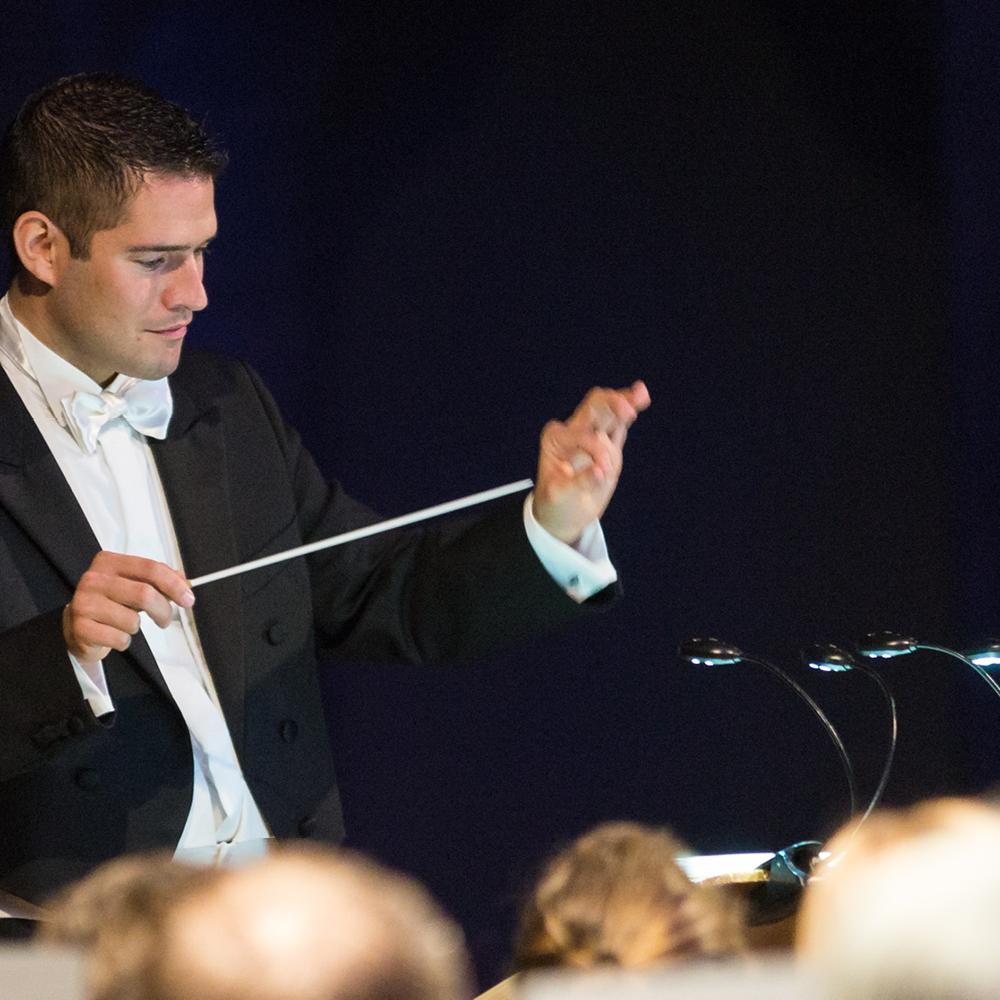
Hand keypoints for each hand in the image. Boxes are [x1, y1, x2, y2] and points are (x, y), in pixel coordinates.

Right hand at [63, 551, 194, 663]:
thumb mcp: (134, 585)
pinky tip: (113, 635)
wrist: (77, 626)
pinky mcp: (80, 627)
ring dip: (137, 628)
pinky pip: (119, 638)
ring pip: (132, 621)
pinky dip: (123, 641)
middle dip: (163, 611)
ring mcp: (84, 603)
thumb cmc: (111, 603)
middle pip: (144, 594)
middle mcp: (93, 579)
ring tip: (125, 625)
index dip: (174, 584)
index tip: (188, 599)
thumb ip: (159, 581)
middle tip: (165, 620)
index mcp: (109, 562)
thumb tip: (183, 581)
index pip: (150, 568)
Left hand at [533, 380, 649, 543]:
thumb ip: (580, 482)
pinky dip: (630, 411)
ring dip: (625, 400)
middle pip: (594, 406)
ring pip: (609, 410)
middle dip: (612, 404)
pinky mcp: (609, 446)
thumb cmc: (556, 503)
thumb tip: (601, 471)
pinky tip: (641, 396)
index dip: (597, 451)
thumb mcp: (560, 496)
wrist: (562, 515)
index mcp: (556, 439)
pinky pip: (619, 424)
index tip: (604, 474)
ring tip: (641, 392)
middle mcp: (573, 431)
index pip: (582, 434)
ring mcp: (593, 436)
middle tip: (628, 411)